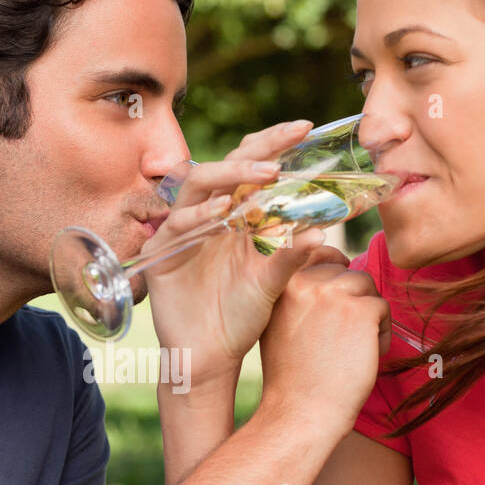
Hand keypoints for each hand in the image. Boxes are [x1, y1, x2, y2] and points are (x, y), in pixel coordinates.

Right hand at [144, 121, 325, 393]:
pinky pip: (176, 223)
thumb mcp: (272, 283)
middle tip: (286, 141)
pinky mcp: (161, 252)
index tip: (304, 128)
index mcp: (235, 214)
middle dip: (256, 150)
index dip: (274, 144)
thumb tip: (323, 230)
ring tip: (263, 173)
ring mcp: (182, 231)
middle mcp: (207, 215)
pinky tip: (222, 213)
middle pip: (225, 165)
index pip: (252, 167)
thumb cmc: (240, 318)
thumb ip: (292, 256)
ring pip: (198, 184)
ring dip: (230, 174)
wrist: (210, 357)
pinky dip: (198, 214)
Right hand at [257, 245, 391, 435]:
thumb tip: (328, 275)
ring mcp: (333, 294)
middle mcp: (304, 282)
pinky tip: (368, 354)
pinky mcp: (360, 311)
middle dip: (352, 299)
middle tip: (345, 336)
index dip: (335, 278)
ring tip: (357, 345)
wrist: (301, 412)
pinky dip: (382, 332)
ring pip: (366, 285)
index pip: (318, 256)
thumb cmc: (292, 377)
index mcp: (281, 284)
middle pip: (345, 271)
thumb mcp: (278, 327)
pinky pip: (382, 306)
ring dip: (368, 313)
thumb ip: (297, 298)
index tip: (336, 308)